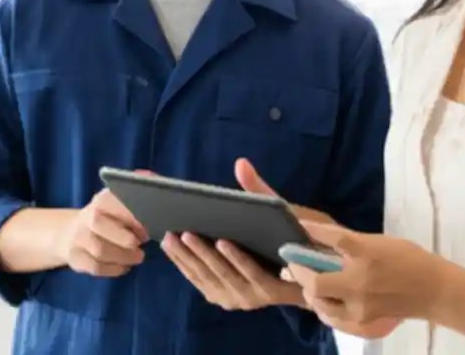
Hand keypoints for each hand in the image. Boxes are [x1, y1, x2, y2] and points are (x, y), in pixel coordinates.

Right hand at [54, 188, 148, 276]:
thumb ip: (139, 189)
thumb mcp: (121, 203)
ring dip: (123, 257)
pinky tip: (124, 266)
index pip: (114, 203)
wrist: (71, 234)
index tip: (148, 227)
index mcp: (102, 200)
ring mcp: (78, 238)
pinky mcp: (75, 258)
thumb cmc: (109, 219)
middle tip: (141, 244)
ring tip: (138, 256)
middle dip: (126, 239)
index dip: (133, 217)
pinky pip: (95, 267)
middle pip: (100, 225)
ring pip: (100, 250)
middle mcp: (86, 216)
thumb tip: (150, 178)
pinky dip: (114, 269)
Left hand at [159, 159, 329, 311]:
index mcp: (278, 282)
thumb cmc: (290, 240)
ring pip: (209, 279)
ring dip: (188, 259)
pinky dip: (184, 264)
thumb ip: (261, 192)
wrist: (294, 276)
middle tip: (187, 233)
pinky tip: (170, 247)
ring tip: (171, 237)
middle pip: (226, 275)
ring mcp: (236, 300)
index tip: (221, 240)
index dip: (239, 259)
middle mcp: (256, 297)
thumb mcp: (284, 217)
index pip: (257, 272)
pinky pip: (200, 281)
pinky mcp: (221, 298)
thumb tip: (241, 163)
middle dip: (204, 254)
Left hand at [287, 220, 449, 337]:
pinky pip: (332, 315)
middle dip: (299, 272)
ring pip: (319, 302)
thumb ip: (349, 241)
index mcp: (366, 254)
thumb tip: (318, 236)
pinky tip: (321, 297)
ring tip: (308, 280)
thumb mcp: (378, 242)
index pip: (334, 239)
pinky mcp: (363, 320)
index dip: (312, 231)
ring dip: (308, 290)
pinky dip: (321, 306)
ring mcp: (360, 305)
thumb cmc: (407, 259)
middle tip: (294, 263)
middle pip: (315, 283)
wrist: (434, 291)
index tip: (298, 227)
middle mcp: (359, 281)